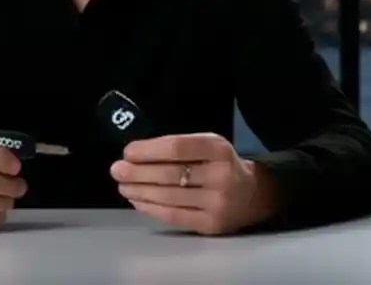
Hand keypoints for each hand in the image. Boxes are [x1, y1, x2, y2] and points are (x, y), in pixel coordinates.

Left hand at [109, 133, 279, 235]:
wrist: (254, 195)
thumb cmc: (221, 164)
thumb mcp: (208, 145)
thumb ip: (179, 147)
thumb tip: (135, 155)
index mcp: (218, 149)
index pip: (177, 148)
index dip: (149, 150)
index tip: (128, 152)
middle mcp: (220, 175)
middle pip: (170, 174)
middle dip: (138, 172)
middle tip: (116, 170)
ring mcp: (217, 203)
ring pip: (169, 197)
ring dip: (139, 191)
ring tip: (122, 186)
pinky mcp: (211, 225)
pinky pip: (173, 216)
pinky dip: (150, 208)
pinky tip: (137, 201)